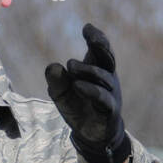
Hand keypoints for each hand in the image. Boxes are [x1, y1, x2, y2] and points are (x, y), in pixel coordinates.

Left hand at [45, 23, 129, 162]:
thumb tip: (52, 66)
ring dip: (88, 70)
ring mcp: (110, 94)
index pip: (100, 50)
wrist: (92, 134)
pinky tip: (78, 85)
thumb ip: (56, 80)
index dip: (97, 38)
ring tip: (71, 65)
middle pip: (108, 58)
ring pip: (104, 77)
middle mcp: (106, 79)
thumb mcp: (61, 93)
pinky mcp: (109, 111)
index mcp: (96, 69)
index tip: (87, 28)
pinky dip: (91, 90)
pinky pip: (103, 98)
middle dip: (101, 44)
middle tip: (89, 36)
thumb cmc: (78, 107)